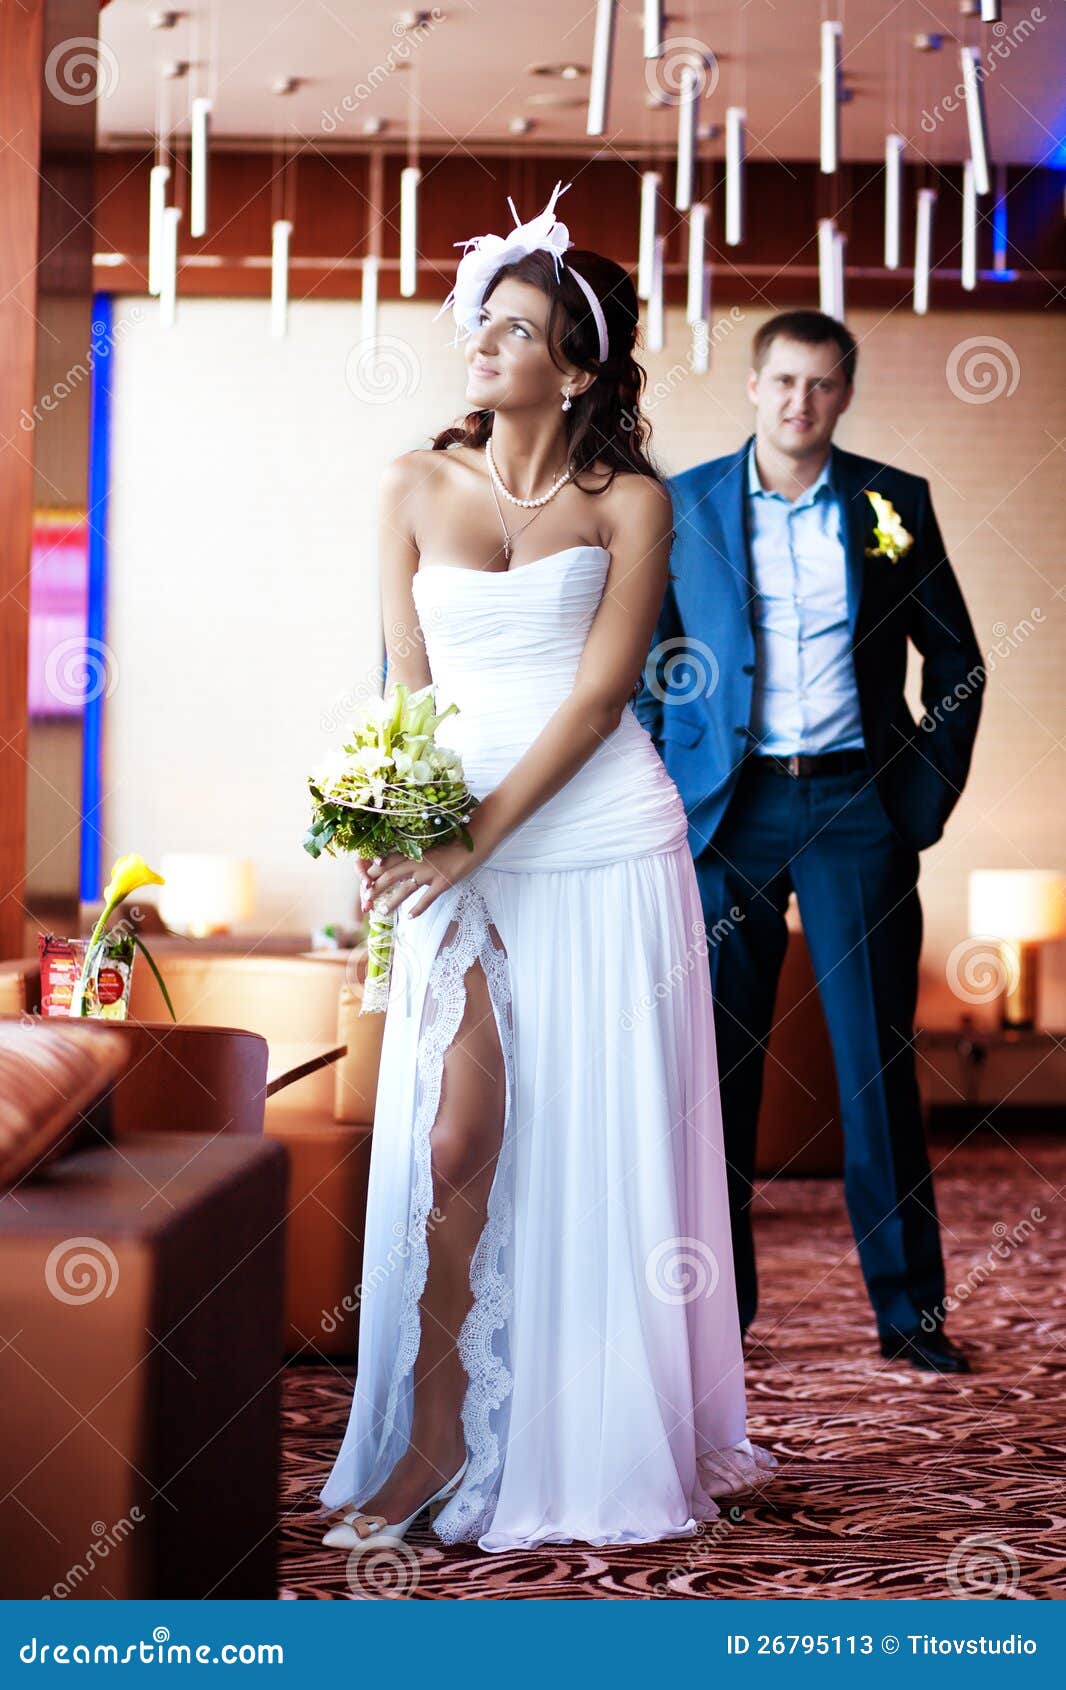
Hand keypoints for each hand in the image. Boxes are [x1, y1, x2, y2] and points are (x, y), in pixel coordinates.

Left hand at [363, 838, 482, 920]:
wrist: (475, 839)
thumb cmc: (454, 839)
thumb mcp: (431, 842)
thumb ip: (416, 851)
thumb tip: (404, 860)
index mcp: (413, 849)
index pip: (387, 860)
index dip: (373, 871)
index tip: (364, 881)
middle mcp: (418, 861)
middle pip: (390, 875)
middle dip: (376, 888)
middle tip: (366, 900)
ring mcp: (430, 872)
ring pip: (405, 889)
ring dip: (392, 902)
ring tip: (382, 912)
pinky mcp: (443, 882)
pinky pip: (427, 898)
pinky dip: (418, 908)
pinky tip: (410, 917)